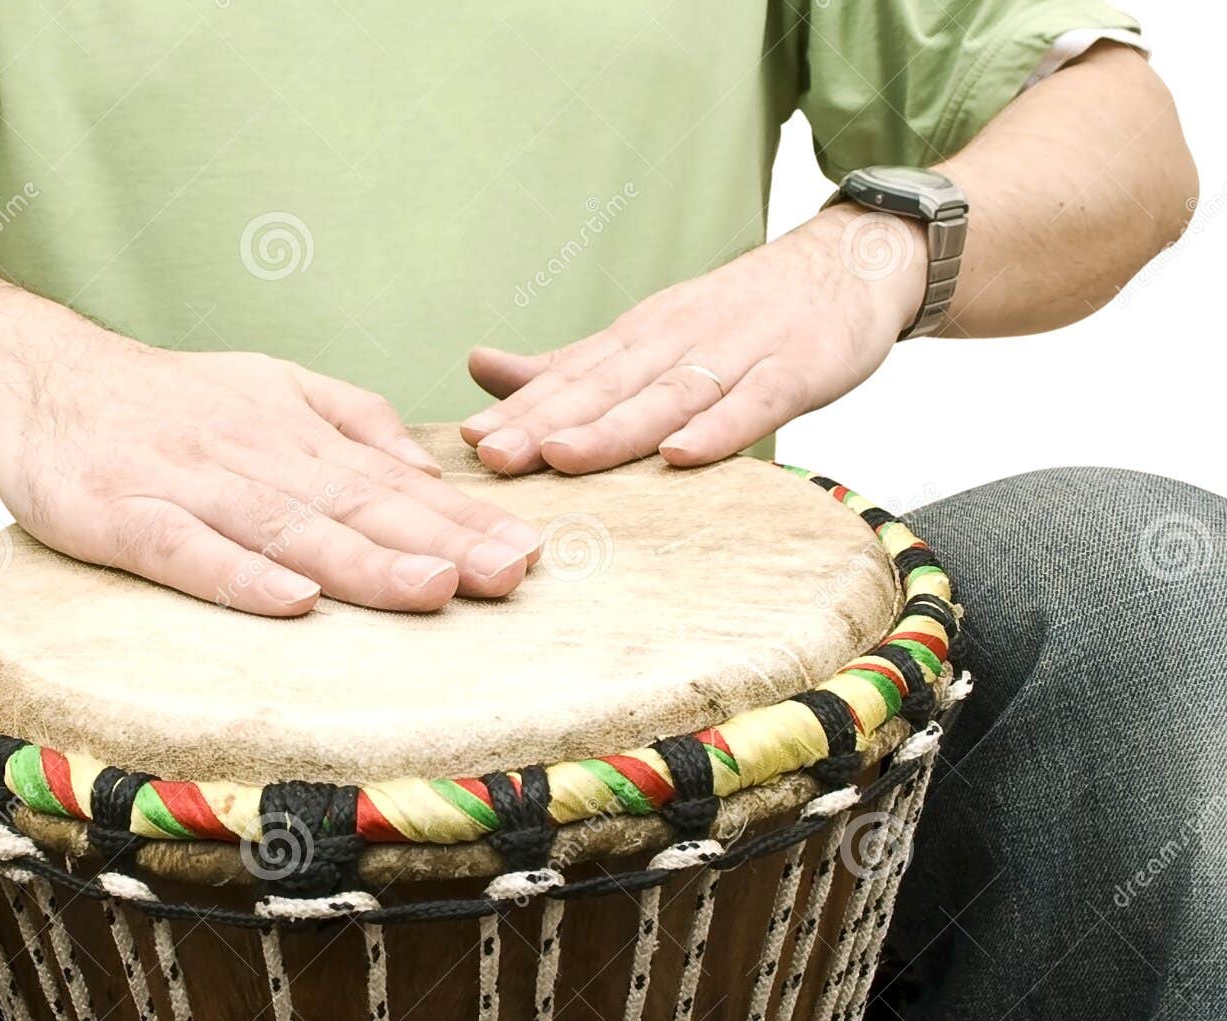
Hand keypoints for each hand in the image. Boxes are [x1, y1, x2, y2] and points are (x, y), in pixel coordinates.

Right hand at [0, 322, 537, 615]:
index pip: (391, 486)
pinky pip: (187, 550)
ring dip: (362, 562)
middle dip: (439, 544)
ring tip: (433, 588)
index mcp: (294, 434)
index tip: (529, 553)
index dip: (461, 521)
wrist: (40, 376)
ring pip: (286, 528)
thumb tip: (427, 467)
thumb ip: (350, 421)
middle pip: (355, 507)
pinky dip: (239, 576)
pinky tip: (292, 603)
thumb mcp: (270, 386)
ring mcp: (188, 485)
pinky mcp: (123, 515)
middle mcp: (254, 456)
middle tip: (510, 575)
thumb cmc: (168, 400)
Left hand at [460, 206, 926, 473]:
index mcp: (639, 336)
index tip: (471, 440)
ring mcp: (739, 351)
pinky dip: (720, 428)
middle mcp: (680, 338)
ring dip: (616, 427)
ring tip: (564, 454)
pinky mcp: (798, 368)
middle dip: (547, 420)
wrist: (851, 264)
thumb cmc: (737, 316)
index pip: (572, 375)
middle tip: (495, 453)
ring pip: (668, 394)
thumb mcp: (646, 335)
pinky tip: (683, 455)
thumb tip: (479, 368)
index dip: (522, 408)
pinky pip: (756, 401)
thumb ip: (569, 365)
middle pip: (607, 386)